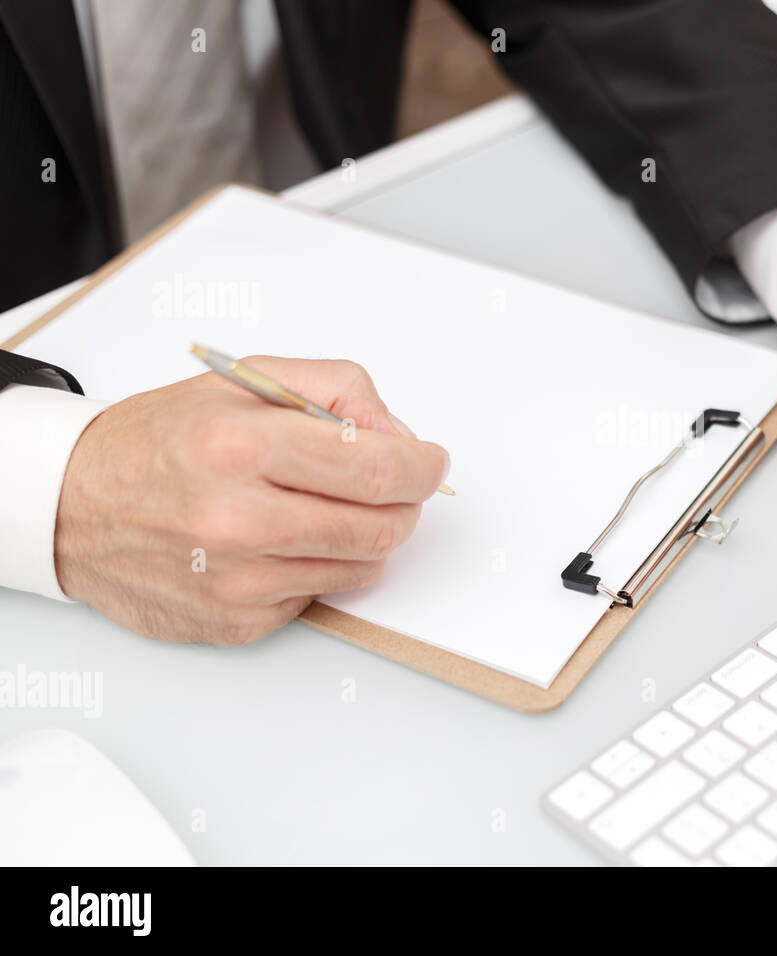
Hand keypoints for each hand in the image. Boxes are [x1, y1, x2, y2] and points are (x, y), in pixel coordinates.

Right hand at [54, 357, 449, 643]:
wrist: (72, 506)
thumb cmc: (162, 441)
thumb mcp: (244, 381)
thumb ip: (337, 392)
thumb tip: (400, 437)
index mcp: (243, 446)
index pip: (379, 468)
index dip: (424, 467)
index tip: (432, 463)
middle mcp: (238, 519)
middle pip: (382, 527)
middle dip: (404, 505)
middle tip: (390, 488)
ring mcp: (237, 580)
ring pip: (361, 568)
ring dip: (363, 538)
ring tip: (320, 509)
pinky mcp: (236, 622)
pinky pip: (319, 597)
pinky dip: (317, 569)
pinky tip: (277, 543)